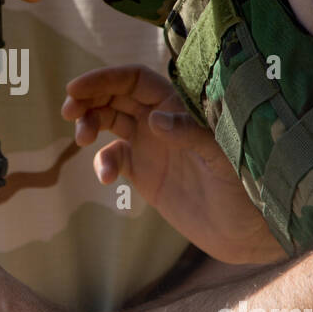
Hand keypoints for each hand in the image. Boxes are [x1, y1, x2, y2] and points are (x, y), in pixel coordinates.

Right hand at [63, 65, 285, 263]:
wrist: (243, 232)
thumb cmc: (244, 190)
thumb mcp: (223, 161)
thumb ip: (192, 135)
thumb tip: (155, 119)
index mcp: (179, 108)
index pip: (136, 80)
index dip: (106, 79)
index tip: (76, 88)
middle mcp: (162, 121)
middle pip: (116, 96)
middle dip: (90, 97)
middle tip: (69, 111)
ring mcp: (151, 146)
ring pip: (109, 121)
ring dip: (90, 123)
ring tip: (81, 139)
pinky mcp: (144, 173)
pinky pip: (114, 157)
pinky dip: (103, 162)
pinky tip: (106, 178)